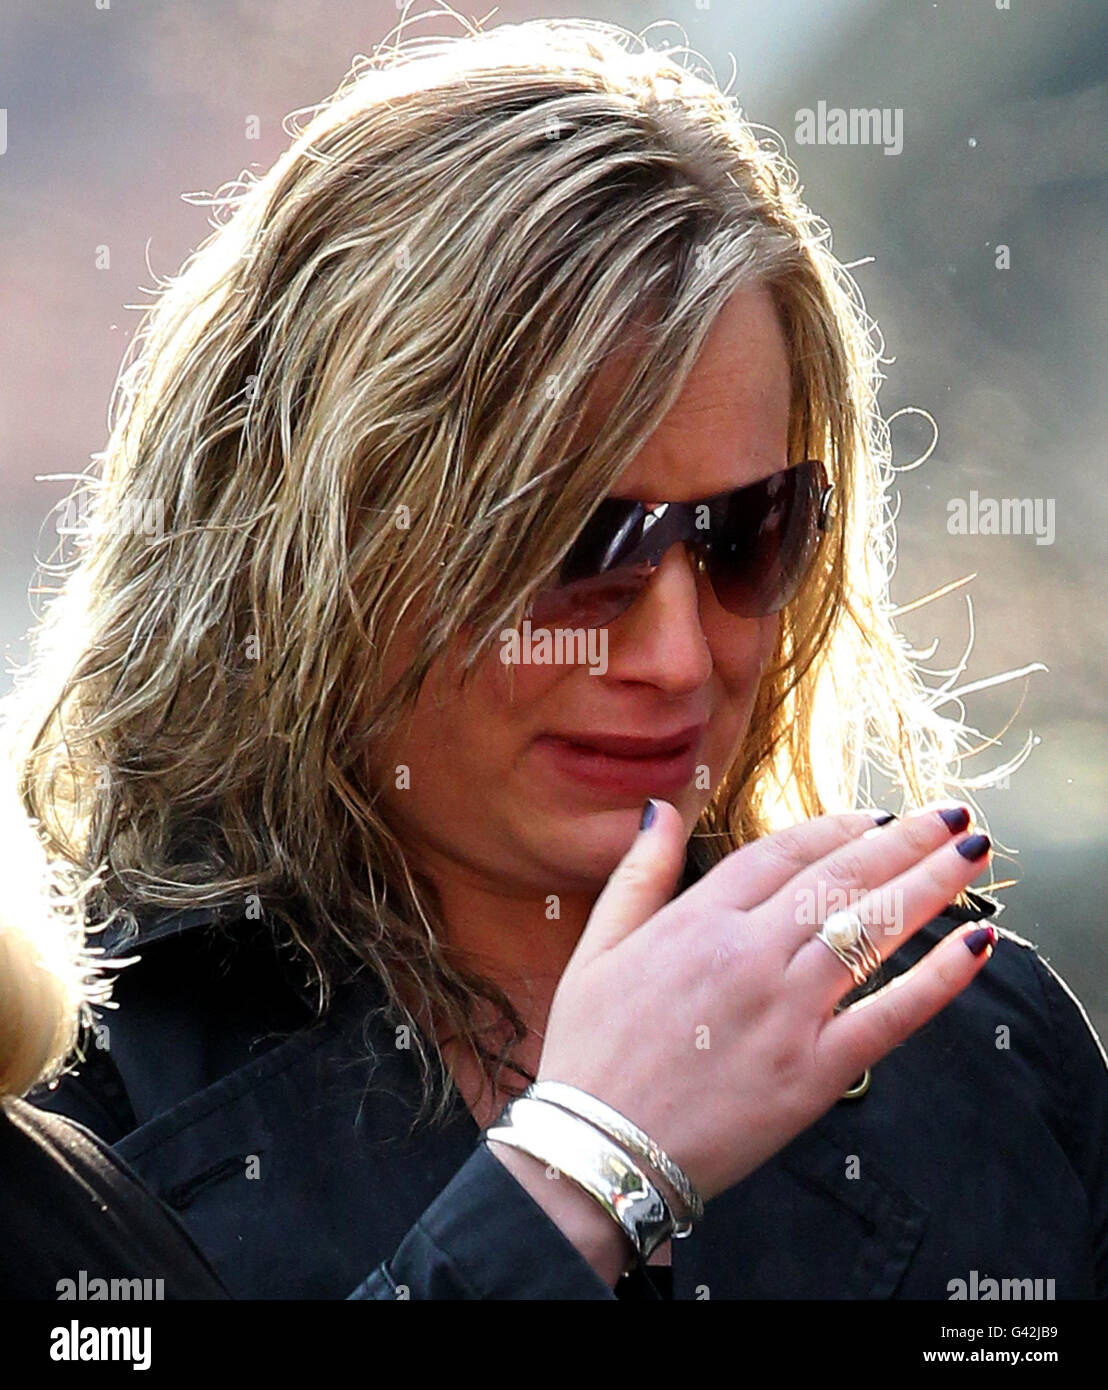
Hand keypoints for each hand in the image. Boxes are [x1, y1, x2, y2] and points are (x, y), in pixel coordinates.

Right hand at [537, 800, 993, 1203]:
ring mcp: (787, 1012)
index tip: (876, 816)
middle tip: (949, 818)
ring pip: (872, 931)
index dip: (838, 828)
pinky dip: (937, 980)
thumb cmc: (592, 1050)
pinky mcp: (814, 1073)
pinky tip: (974, 946)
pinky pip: (889, 1016)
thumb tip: (660, 808)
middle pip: (842, 879)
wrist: (599, 1150)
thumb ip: (637, 873)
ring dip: (931, 886)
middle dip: (904, 841)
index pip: (786, 852)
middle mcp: (750, 954)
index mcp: (698, 920)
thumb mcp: (598, 947)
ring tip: (973, 855)